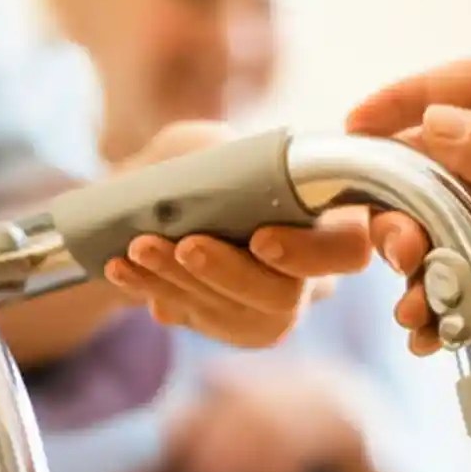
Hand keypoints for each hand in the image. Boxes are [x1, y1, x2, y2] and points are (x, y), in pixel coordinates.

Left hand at [104, 122, 368, 347]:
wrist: (148, 204)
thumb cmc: (193, 165)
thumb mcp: (207, 144)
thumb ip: (222, 155)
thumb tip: (218, 174)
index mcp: (326, 219)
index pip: (348, 249)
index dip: (312, 253)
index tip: (261, 238)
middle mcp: (310, 273)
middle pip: (286, 295)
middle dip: (230, 274)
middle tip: (186, 246)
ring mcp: (270, 308)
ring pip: (238, 315)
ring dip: (183, 282)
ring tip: (138, 248)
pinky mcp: (230, 326)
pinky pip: (199, 321)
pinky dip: (156, 291)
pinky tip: (122, 269)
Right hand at [347, 58, 470, 396]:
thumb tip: (434, 125)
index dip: (415, 97)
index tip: (360, 123)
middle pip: (455, 155)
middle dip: (411, 193)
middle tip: (391, 236)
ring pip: (454, 216)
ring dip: (421, 252)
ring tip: (413, 290)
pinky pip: (470, 267)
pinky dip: (442, 292)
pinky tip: (428, 323)